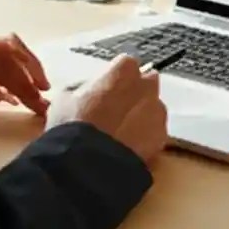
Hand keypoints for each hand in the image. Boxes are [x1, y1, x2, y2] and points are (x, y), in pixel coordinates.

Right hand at [48, 55, 168, 167]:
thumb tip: (90, 90)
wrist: (88, 163)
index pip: (125, 65)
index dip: (115, 79)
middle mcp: (147, 86)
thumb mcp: (66, 97)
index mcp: (124, 69)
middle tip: (115, 110)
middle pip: (146, 83)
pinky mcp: (162, 136)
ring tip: (120, 134)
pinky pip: (155, 132)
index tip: (105, 91)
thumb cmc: (73, 123)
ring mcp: (158, 111)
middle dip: (135, 93)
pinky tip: (127, 148)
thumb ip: (85, 87)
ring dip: (141, 116)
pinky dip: (145, 137)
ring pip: (152, 109)